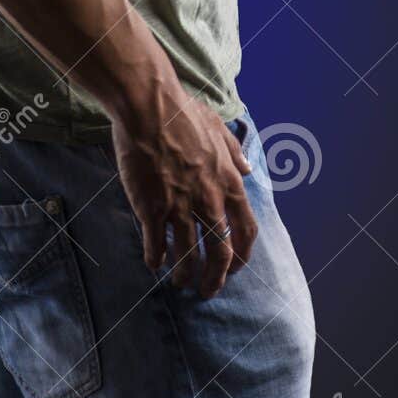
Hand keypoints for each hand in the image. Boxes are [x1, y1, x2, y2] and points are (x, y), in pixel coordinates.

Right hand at [111, 94, 258, 298]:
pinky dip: (156, 260)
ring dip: (185, 275)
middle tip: (208, 290)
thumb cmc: (183, 112)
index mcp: (228, 183)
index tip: (236, 267)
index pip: (246, 231)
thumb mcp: (218, 128)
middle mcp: (209, 200)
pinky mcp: (153, 209)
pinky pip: (156, 246)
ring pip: (188, 256)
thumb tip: (247, 168)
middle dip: (216, 278)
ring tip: (179, 282)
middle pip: (220, 253)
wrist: (149, 107)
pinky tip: (153, 263)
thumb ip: (234, 152)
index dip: (243, 255)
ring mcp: (181, 207)